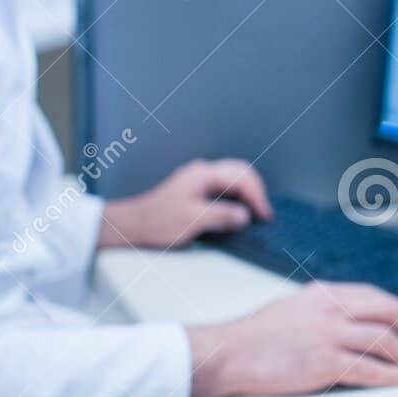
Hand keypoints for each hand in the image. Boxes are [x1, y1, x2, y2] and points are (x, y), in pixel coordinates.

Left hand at [98, 158, 272, 250]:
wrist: (133, 225)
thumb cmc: (158, 222)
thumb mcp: (192, 221)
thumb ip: (221, 216)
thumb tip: (245, 216)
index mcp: (203, 174)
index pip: (241, 178)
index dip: (257, 197)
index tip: (264, 216)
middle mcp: (203, 171)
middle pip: (241, 172)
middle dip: (257, 191)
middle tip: (264, 214)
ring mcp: (200, 178)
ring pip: (235, 178)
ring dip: (249, 193)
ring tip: (256, 213)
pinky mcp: (198, 188)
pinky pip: (226, 186)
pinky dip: (238, 196)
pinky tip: (240, 211)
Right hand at [185, 282, 397, 396]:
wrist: (226, 353)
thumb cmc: (253, 337)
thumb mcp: (293, 308)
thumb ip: (323, 310)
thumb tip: (350, 322)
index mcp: (323, 293)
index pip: (374, 295)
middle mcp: (330, 308)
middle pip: (388, 311)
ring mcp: (328, 334)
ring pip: (384, 339)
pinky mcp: (324, 362)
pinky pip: (369, 368)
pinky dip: (393, 375)